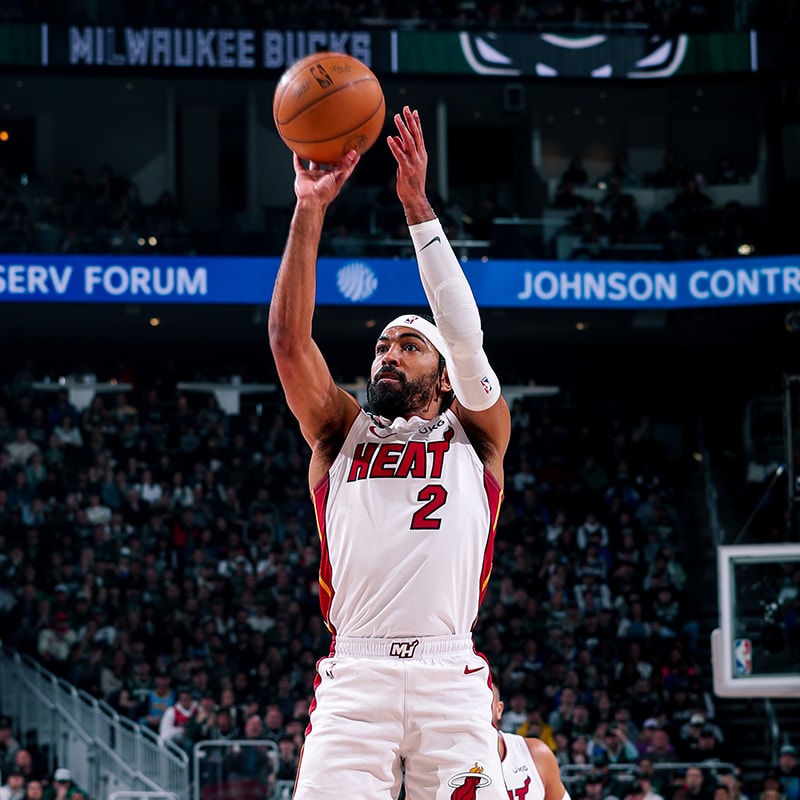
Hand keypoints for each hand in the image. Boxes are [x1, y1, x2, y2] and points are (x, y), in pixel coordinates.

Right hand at [292, 150, 358, 207]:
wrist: (311, 199)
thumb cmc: (326, 191)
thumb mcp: (339, 176)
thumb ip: (345, 164)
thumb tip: (353, 153)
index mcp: (334, 178)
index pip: (344, 168)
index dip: (350, 161)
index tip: (354, 152)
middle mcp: (324, 177)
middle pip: (329, 165)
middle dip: (332, 157)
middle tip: (336, 146)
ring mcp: (313, 176)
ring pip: (314, 164)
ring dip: (314, 157)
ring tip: (316, 147)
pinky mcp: (303, 176)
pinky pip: (299, 164)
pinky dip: (297, 158)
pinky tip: (297, 151)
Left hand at [386, 106, 432, 223]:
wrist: (415, 198)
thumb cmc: (410, 182)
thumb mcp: (407, 164)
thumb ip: (402, 151)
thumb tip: (396, 138)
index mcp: (421, 154)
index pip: (419, 135)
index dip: (416, 122)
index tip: (412, 111)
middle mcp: (419, 156)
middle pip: (415, 135)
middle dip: (411, 120)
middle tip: (406, 109)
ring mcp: (414, 162)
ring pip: (409, 142)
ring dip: (403, 128)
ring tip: (397, 118)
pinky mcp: (407, 169)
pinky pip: (400, 155)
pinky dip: (395, 146)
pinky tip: (390, 139)